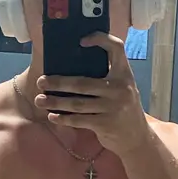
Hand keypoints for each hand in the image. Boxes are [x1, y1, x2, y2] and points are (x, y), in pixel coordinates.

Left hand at [34, 32, 149, 155]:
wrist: (138, 138)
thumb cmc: (123, 109)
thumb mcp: (122, 89)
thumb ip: (107, 78)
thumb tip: (72, 68)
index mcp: (125, 74)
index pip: (116, 48)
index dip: (100, 39)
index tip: (81, 41)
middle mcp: (120, 88)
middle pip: (82, 82)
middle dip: (58, 82)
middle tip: (41, 82)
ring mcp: (113, 107)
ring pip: (76, 103)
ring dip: (55, 102)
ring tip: (39, 100)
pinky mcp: (105, 124)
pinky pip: (79, 120)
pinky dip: (63, 118)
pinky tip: (52, 116)